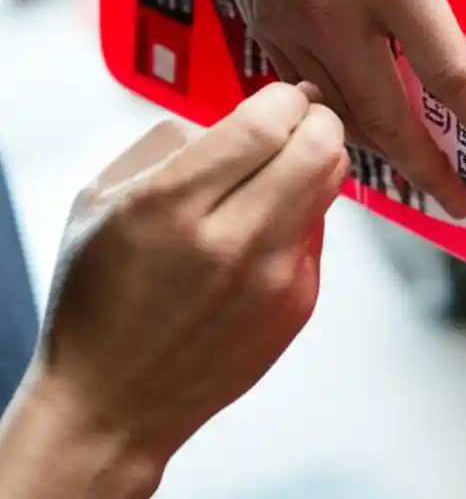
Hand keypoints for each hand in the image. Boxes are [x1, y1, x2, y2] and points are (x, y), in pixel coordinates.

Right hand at [29, 82, 347, 463]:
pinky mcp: (298, 305)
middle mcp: (232, 240)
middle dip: (318, 118)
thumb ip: (169, 145)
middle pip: (319, 146)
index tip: (281, 95)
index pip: (267, 121)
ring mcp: (274, 277)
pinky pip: (320, 233)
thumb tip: (234, 117)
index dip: (286, 96)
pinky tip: (268, 225)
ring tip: (287, 163)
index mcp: (172, 204)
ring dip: (318, 160)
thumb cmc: (100, 299)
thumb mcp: (101, 202)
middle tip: (302, 117)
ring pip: (332, 184)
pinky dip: (304, 214)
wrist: (115, 403)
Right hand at [191, 0, 465, 217]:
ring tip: (415, 174)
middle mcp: (335, 12)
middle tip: (459, 204)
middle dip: (427, 172)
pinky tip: (358, 123)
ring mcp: (290, 23)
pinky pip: (301, 90)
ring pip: (340, 114)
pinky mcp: (259, 21)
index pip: (448, 74)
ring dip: (381, 152)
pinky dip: (335, 116)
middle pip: (389, 121)